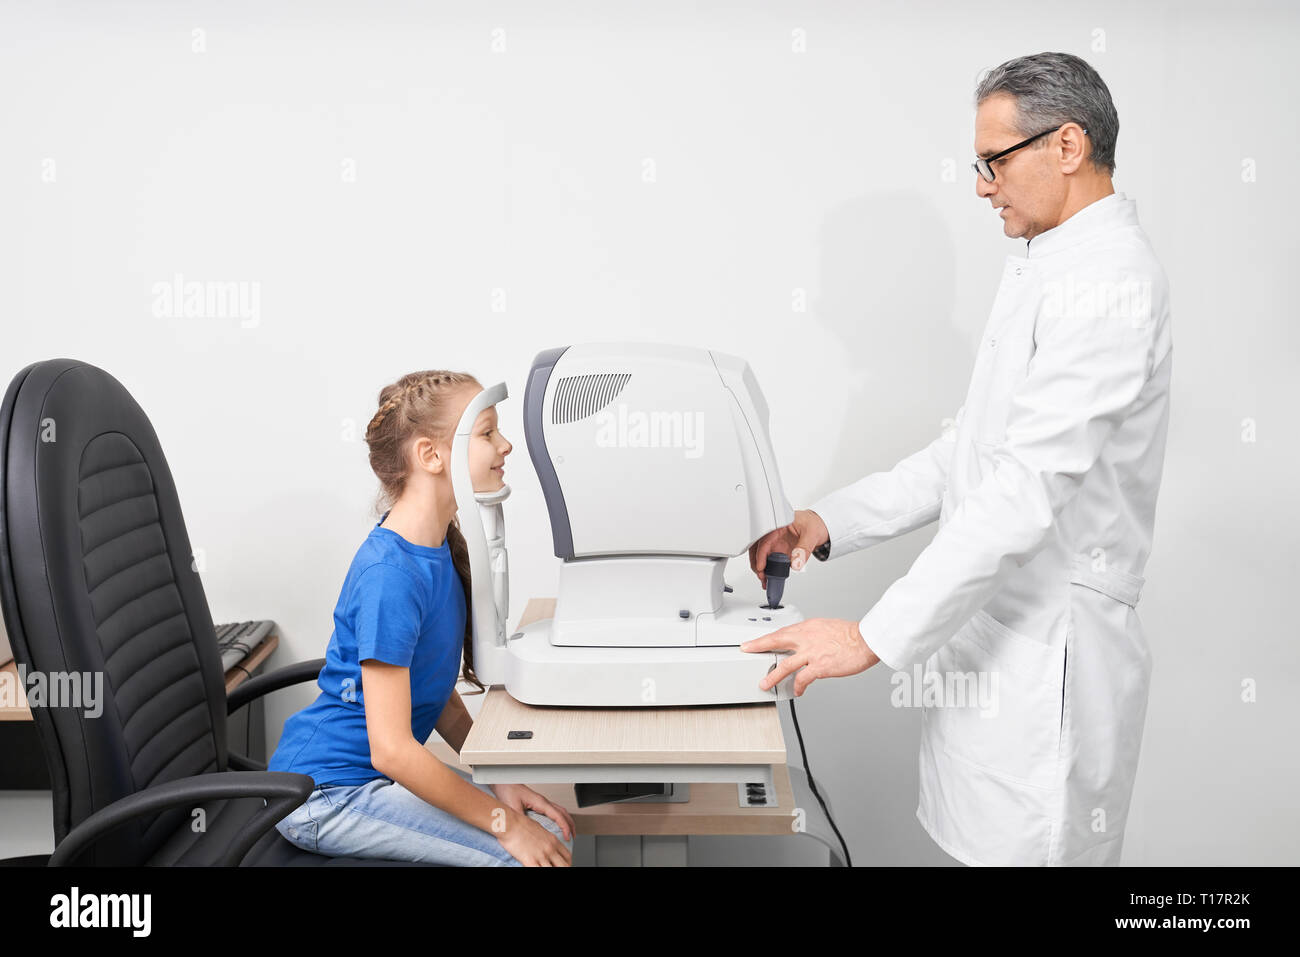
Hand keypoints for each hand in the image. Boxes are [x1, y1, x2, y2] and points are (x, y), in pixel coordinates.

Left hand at [490, 782, 575, 840]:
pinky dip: (559, 819)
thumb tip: (527, 831)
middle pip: (563, 812)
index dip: (564, 826)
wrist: (503, 783)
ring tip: (568, 832)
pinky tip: (555, 825)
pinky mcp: (537, 804)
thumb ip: (521, 819)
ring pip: (559, 811)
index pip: (557, 815)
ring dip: (566, 821)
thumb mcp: (513, 807)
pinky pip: (553, 811)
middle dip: (570, 824)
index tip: (567, 836)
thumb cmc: (508, 791)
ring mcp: (541, 802)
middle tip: (572, 836)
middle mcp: (542, 801)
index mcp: (540, 802)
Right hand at [494, 807, 572, 866]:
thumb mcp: (539, 828)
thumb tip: (546, 843)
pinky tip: (534, 869)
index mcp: (553, 840)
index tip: (563, 865)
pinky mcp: (530, 861)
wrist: (510, 823)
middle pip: (565, 865)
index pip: (567, 856)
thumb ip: (545, 838)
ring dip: (550, 871)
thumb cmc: (520, 824)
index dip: (567, 863)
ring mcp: (541, 856)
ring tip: (544, 869)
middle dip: (562, 869)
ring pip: (554, 870)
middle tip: (555, 869)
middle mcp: (550, 849)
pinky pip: (539, 872)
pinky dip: (539, 873)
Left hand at [740, 618, 879, 695]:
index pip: (782, 632)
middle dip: (759, 646)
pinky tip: (797, 691)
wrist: (865, 640)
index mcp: (808, 627)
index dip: (767, 637)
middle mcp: (807, 638)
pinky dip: (798, 686)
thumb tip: (804, 643)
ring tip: (765, 683)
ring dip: (773, 675)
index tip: (757, 641)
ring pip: (785, 664)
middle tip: (747, 650)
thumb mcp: (826, 627)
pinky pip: (803, 678)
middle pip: (776, 641)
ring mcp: (812, 653)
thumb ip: (812, 635)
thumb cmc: (850, 635)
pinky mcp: (820, 666)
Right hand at [749, 509, 829, 587]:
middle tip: (762, 576)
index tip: (761, 567)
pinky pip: (770, 562)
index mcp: (778, 527)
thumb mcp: (811, 534)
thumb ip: (803, 548)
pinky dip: (768, 571)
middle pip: (757, 549)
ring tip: (765, 581)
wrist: (818, 526)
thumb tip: (796, 563)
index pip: (764, 541)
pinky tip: (769, 579)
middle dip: (756, 564)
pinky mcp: (779, 553)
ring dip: (761, 570)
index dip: (760, 554)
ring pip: (762, 557)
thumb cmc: (812, 523)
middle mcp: (774, 536)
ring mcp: (776, 545)